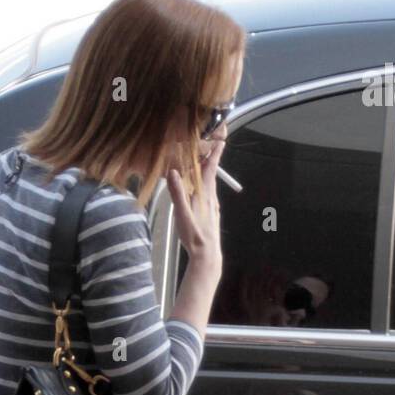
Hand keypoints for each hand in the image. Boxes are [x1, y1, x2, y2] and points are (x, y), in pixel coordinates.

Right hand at [167, 131, 224, 270]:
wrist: (207, 255)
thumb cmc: (195, 235)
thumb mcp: (182, 214)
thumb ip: (177, 193)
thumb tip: (173, 172)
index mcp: (205, 194)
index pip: (211, 168)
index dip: (215, 153)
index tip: (221, 138)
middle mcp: (211, 197)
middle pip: (211, 173)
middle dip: (209, 158)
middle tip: (206, 144)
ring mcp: (212, 206)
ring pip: (209, 184)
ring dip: (205, 171)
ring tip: (199, 162)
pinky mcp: (210, 214)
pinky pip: (207, 193)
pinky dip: (203, 184)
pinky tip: (197, 188)